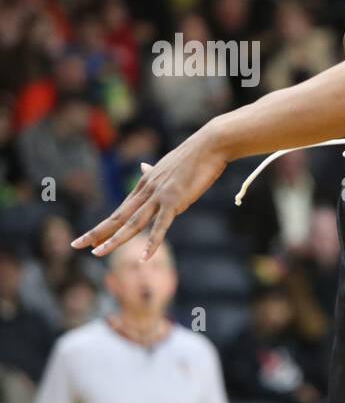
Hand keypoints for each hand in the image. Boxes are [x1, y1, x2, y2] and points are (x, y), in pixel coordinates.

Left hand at [71, 124, 229, 259]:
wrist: (209, 145)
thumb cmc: (194, 156)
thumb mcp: (168, 166)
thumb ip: (154, 172)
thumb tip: (142, 166)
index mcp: (145, 185)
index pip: (121, 210)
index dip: (104, 225)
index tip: (90, 238)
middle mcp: (147, 191)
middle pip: (118, 217)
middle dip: (97, 232)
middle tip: (77, 245)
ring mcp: (159, 197)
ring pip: (133, 223)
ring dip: (115, 240)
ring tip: (98, 253)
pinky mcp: (175, 201)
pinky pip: (161, 226)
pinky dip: (152, 243)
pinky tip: (144, 258)